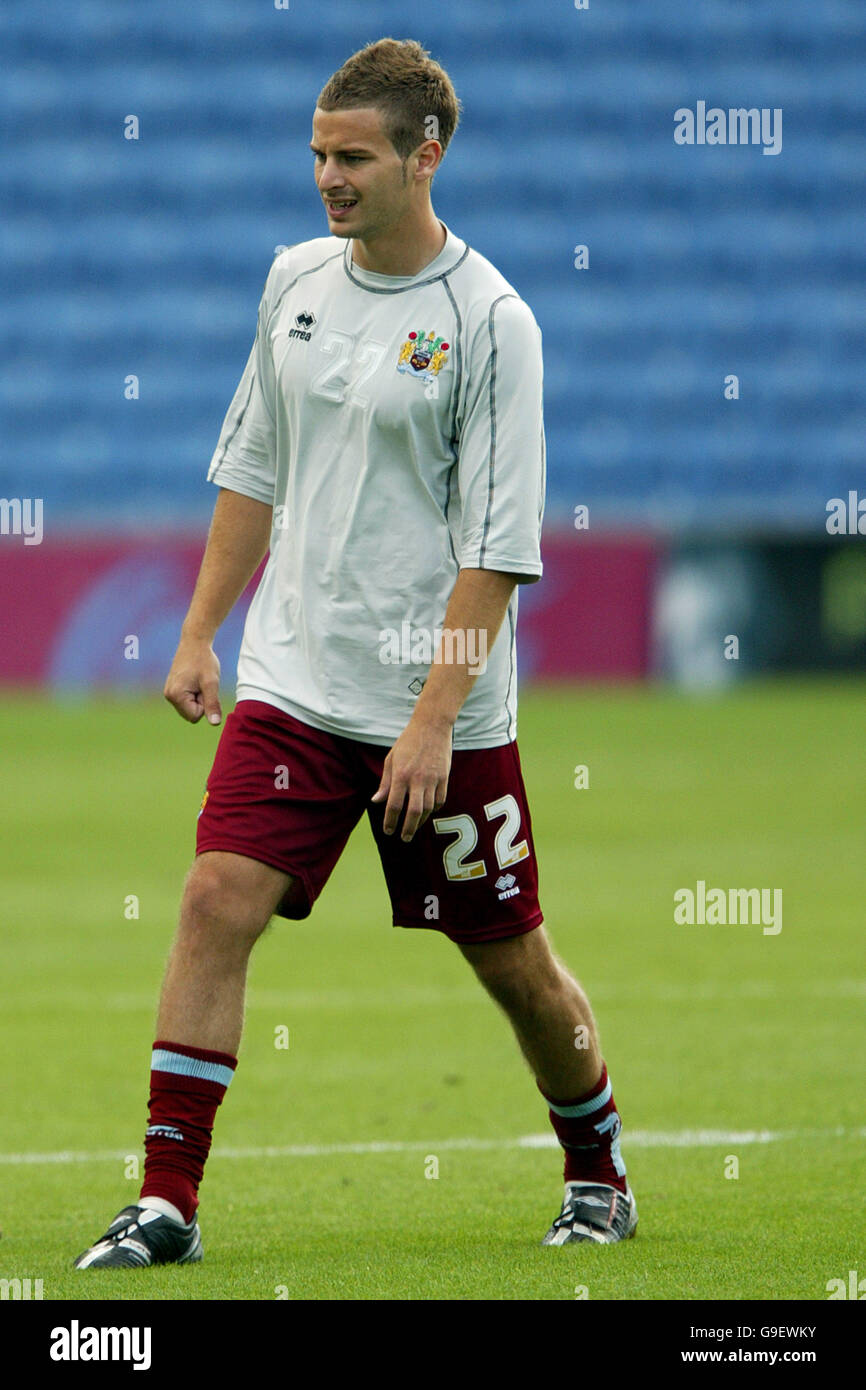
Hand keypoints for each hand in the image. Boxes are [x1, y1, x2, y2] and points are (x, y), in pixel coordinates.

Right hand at [163, 637, 221, 724]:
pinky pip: (187, 701)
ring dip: (198, 697)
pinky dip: (194, 693)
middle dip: (200, 701)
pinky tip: (194, 680)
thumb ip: (212, 704)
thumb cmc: (204, 661)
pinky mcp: (171, 689)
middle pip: (191, 714)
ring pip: (189, 708)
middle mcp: (168, 696)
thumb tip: (215, 724)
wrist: (195, 642)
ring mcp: (168, 692)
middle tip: (202, 683)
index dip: (204, 703)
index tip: (204, 686)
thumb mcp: (211, 683)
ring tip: (198, 681)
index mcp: (175, 696)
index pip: (195, 717)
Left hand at [371, 713, 451, 840]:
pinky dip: (434, 809)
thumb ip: (385, 782)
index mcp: (401, 775)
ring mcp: (433, 779)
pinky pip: (440, 800)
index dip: (390, 821)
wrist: (432, 726)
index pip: (394, 805)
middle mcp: (417, 779)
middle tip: (404, 838)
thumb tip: (376, 801)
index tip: (388, 831)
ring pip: (429, 808)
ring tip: (414, 827)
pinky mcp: (445, 777)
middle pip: (414, 812)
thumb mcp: (391, 759)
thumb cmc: (408, 742)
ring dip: (421, 821)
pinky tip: (428, 812)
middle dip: (408, 828)